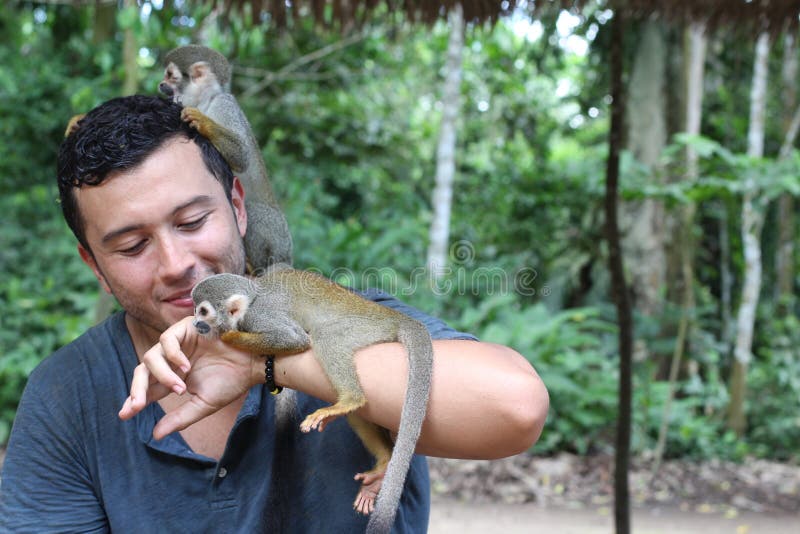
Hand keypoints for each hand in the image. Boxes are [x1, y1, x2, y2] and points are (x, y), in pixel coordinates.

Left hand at [118, 316, 260, 439]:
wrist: (254, 361)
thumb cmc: (233, 381)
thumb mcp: (204, 404)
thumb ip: (180, 418)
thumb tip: (155, 435)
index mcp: (175, 378)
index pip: (148, 389)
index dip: (135, 400)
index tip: (125, 415)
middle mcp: (172, 360)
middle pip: (142, 372)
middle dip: (137, 389)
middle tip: (137, 406)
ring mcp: (178, 344)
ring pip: (151, 356)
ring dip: (161, 375)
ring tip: (179, 387)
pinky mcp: (185, 329)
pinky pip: (166, 340)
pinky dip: (172, 355)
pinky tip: (185, 367)